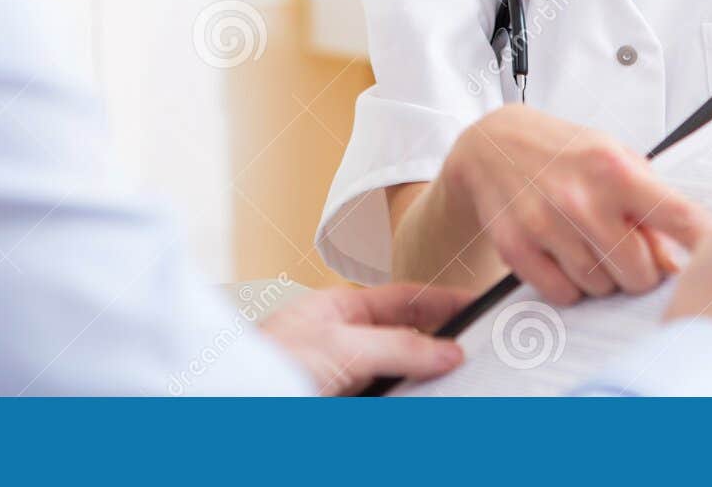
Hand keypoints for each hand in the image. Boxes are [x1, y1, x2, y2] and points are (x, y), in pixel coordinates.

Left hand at [259, 283, 473, 394]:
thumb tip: (448, 350)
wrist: (230, 407)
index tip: (480, 306)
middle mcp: (344, 342)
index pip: (406, 300)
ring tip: (461, 390)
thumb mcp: (342, 346)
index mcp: (341, 310)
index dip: (444, 302)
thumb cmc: (268, 362)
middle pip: (406, 342)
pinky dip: (407, 407)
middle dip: (441, 349)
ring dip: (425, 386)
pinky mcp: (342, 406)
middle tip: (481, 355)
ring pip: (398, 379)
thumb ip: (398, 345)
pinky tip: (426, 410)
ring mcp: (343, 378)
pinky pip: (386, 403)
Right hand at [440, 105, 711, 304]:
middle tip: (626, 250)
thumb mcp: (615, 158)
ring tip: (587, 243)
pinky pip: (564, 293)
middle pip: (641, 272)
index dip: (708, 247)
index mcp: (616, 170)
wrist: (492, 145)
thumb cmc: (562, 151)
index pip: (681, 218)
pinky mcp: (517, 247)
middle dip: (640, 271)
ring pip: (602, 287)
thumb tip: (678, 260)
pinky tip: (563, 255)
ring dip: (603, 277)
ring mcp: (547, 225)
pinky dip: (570, 285)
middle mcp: (582, 197)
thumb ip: (650, 205)